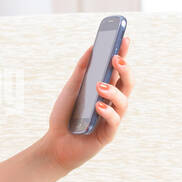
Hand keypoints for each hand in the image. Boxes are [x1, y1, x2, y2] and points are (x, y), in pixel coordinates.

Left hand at [40, 34, 132, 174]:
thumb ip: (82, 70)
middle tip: (116, 59)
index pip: (118, 69)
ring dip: (113, 91)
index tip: (125, 38)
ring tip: (99, 86)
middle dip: (125, 70)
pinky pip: (114, 121)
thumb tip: (93, 47)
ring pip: (124, 102)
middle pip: (127, 83)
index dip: (124, 53)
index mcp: (105, 89)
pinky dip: (107, 112)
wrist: (54, 143)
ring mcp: (112, 118)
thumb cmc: (64, 116)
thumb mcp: (71, 89)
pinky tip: (97, 106)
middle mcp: (112, 102)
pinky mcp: (108, 134)